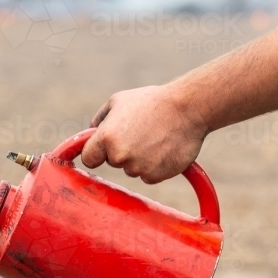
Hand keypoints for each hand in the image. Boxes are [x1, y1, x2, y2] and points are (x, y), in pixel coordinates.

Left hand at [80, 85, 207, 183]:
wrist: (188, 109)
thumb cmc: (152, 101)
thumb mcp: (118, 101)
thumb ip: (99, 119)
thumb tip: (89, 134)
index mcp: (106, 138)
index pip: (89, 158)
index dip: (95, 153)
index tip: (102, 149)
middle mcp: (119, 156)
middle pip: (112, 162)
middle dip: (121, 151)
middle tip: (139, 133)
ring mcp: (138, 168)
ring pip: (131, 169)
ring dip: (139, 159)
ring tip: (154, 137)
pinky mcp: (155, 176)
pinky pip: (148, 176)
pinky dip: (154, 166)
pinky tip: (163, 148)